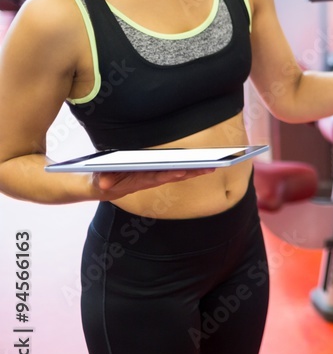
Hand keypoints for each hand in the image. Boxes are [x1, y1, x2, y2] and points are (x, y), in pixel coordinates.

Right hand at [90, 168, 214, 200]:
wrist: (102, 186)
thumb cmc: (102, 180)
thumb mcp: (100, 180)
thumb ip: (103, 181)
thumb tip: (104, 184)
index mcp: (139, 181)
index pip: (157, 177)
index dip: (170, 174)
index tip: (183, 170)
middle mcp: (150, 180)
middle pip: (173, 175)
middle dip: (191, 172)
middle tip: (209, 168)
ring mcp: (154, 178)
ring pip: (177, 174)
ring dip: (194, 171)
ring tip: (211, 167)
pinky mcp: (156, 175)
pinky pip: (174, 172)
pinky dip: (188, 170)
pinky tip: (201, 168)